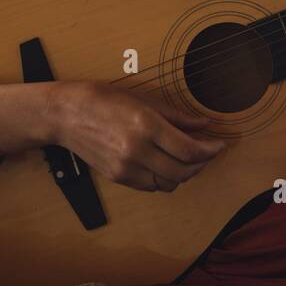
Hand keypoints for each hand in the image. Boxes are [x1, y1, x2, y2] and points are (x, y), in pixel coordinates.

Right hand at [47, 81, 225, 192]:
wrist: (66, 114)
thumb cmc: (104, 99)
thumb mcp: (143, 99)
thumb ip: (177, 116)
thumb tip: (204, 124)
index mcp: (146, 126)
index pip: (190, 150)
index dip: (211, 150)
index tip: (220, 144)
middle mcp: (137, 151)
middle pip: (183, 171)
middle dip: (202, 163)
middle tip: (208, 151)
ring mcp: (126, 168)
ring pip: (169, 183)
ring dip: (184, 173)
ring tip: (188, 158)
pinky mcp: (119, 178)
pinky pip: (152, 186)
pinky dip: (165, 178)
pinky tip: (166, 163)